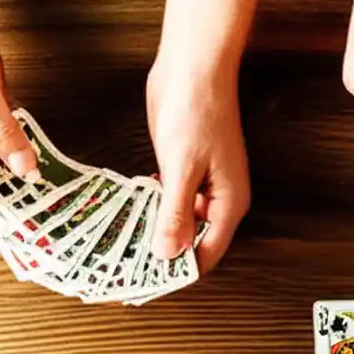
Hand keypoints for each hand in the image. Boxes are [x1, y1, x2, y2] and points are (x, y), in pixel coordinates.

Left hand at [145, 61, 249, 272]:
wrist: (194, 66)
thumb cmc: (196, 111)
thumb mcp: (181, 168)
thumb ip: (175, 214)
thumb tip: (167, 254)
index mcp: (229, 203)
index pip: (206, 255)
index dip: (178, 273)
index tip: (147, 287)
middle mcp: (219, 198)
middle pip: (194, 242)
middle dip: (164, 256)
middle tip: (128, 271)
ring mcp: (203, 183)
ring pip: (181, 221)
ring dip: (157, 232)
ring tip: (124, 248)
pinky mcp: (186, 168)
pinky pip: (172, 200)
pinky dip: (154, 209)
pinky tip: (132, 213)